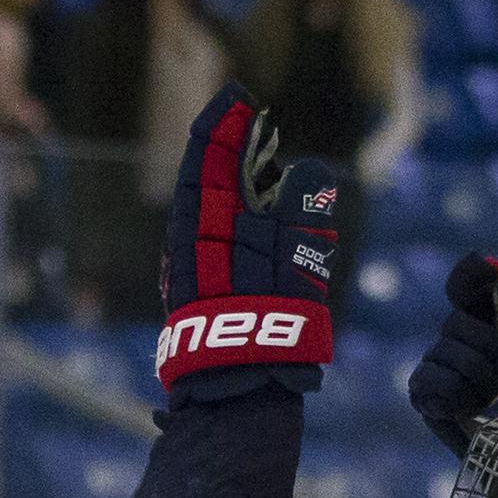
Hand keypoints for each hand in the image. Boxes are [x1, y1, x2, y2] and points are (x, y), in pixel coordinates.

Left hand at [155, 90, 341, 403]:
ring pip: (213, 218)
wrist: (236, 400)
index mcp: (201, 231)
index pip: (204, 162)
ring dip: (237, 189)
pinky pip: (221, 247)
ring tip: (264, 166)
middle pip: (206, 186)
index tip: (237, 97)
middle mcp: (190, 249)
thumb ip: (300, 213)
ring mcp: (195, 276)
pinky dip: (241, 224)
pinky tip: (262, 223)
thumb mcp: (291, 264)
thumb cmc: (264, 330)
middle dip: (230, 152)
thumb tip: (307, 173)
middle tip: (254, 124)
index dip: (220, 127)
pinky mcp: (207, 301)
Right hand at [407, 249, 497, 453]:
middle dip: (484, 344)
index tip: (489, 268)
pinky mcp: (427, 399)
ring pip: (440, 348)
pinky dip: (448, 391)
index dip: (472, 274)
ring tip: (491, 399)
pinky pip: (423, 379)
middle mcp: (463, 340)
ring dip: (472, 374)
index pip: (469, 285)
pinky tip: (467, 407)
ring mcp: (442, 368)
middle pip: (455, 319)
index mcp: (492, 322)